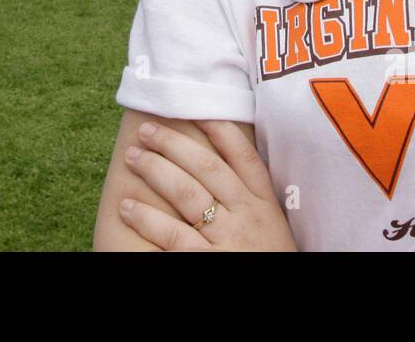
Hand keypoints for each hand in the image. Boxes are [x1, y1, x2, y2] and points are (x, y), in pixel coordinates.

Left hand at [118, 119, 297, 250]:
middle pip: (208, 167)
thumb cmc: (268, 261)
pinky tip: (128, 207)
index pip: (245, 157)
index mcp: (266, 207)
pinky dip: (147, 218)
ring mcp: (228, 239)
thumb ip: (252, 204)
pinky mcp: (207, 262)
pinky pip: (172, 234)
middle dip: (174, 143)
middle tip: (147, 130)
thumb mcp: (272, 230)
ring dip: (155, 170)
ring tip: (133, 158)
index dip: (219, 129)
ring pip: (187, 193)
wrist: (286, 303)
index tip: (194, 110)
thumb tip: (219, 173)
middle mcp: (248, 217)